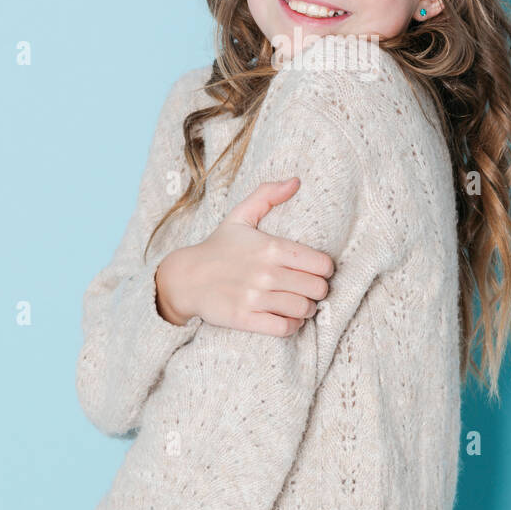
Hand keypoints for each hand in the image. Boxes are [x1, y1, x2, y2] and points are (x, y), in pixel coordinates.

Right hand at [155, 177, 334, 336]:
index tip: (317, 270)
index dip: (325, 269)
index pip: (321, 264)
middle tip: (310, 289)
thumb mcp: (240, 216)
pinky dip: (291, 326)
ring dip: (306, 309)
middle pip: (317, 289)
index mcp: (270, 247)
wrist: (185, 278)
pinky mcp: (245, 319)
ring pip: (303, 309)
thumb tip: (296, 181)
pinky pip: (284, 329)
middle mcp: (265, 273)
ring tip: (300, 303)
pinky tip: (287, 318)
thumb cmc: (218, 247)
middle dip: (318, 290)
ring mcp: (255, 298)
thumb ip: (268, 195)